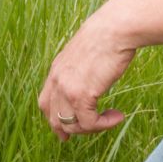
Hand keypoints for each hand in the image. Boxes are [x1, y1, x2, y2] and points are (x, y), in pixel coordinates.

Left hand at [39, 10, 134, 140]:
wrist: (114, 29)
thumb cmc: (108, 37)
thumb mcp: (86, 55)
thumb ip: (81, 71)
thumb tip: (91, 83)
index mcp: (56, 70)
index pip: (45, 103)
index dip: (54, 120)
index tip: (66, 132)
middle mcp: (57, 80)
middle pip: (54, 118)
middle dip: (72, 129)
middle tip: (92, 129)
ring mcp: (67, 89)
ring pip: (72, 124)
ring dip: (92, 127)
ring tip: (111, 118)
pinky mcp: (82, 95)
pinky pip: (89, 122)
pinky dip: (104, 124)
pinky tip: (117, 116)